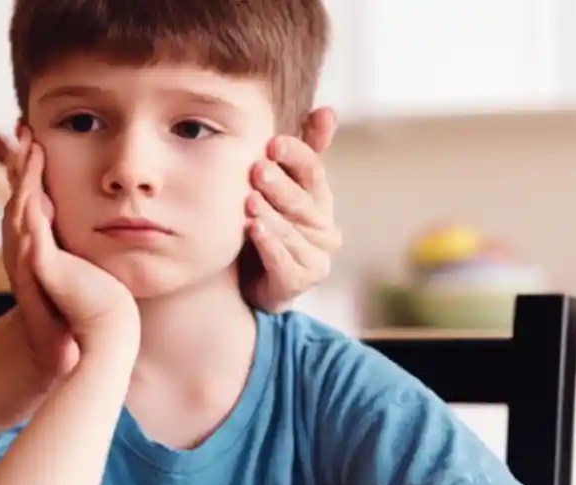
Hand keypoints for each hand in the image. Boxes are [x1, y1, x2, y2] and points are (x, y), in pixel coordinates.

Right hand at [5, 132, 135, 351]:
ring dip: (24, 177)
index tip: (32, 135)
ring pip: (20, 209)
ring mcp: (32, 260)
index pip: (28, 197)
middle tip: (22, 128)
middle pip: (17, 196)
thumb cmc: (98, 298)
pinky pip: (32, 233)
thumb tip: (102, 206)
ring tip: (28, 147)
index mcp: (37, 244)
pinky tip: (34, 187)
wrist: (98, 336)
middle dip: (20, 162)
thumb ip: (81, 236)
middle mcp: (28, 249)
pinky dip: (31, 208)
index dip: (27, 166)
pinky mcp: (44, 269)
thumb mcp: (86, 257)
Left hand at [244, 106, 342, 311]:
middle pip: (302, 199)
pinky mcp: (302, 280)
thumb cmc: (266, 226)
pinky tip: (253, 230)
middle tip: (257, 169)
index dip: (295, 155)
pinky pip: (284, 260)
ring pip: (291, 230)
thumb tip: (327, 110)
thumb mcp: (280, 188)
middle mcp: (323, 224)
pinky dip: (268, 244)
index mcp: (318, 197)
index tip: (273, 142)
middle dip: (279, 184)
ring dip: (270, 214)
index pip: (312, 170)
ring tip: (248, 201)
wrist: (253, 282)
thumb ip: (298, 154)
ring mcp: (316, 254)